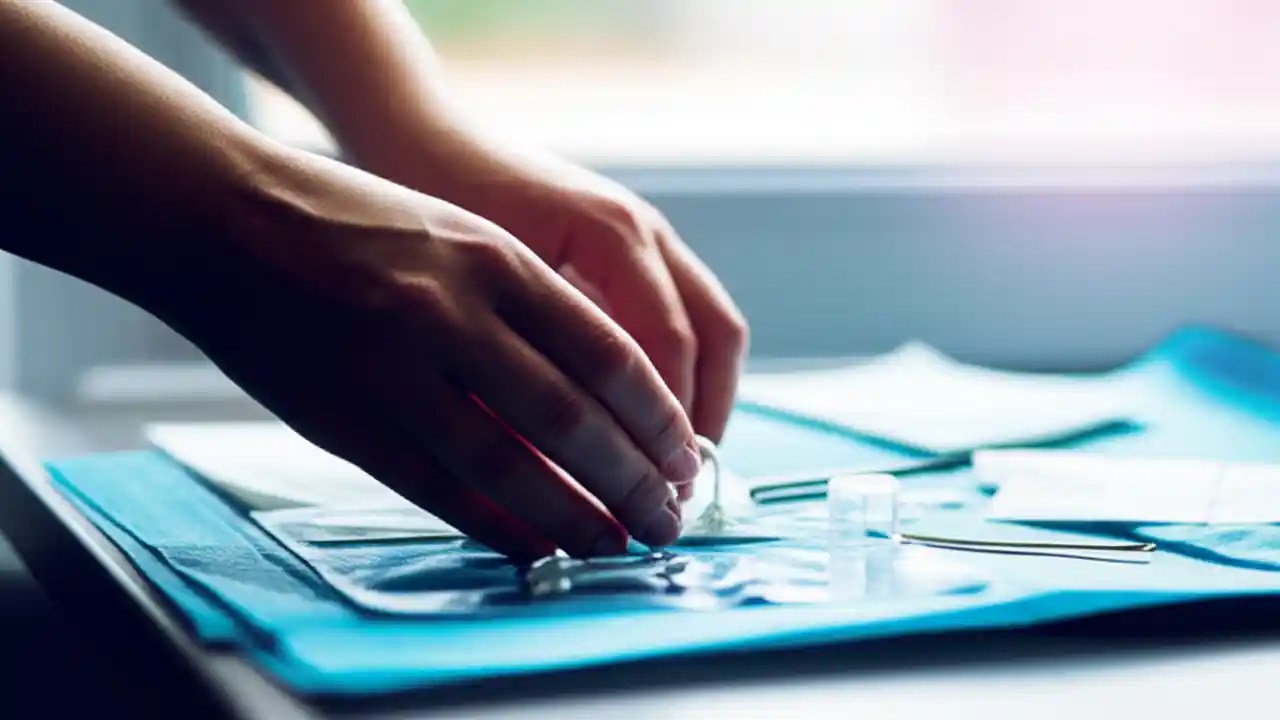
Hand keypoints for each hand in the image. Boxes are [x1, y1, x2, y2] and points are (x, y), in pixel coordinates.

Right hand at [162, 147, 701, 559]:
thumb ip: (534, 307)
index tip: (685, 459)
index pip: (610, 355)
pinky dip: (498, 524)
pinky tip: (536, 546)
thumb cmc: (362, 224)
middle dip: (633, 480)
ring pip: (511, 465)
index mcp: (497, 259)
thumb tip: (609, 395)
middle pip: (573, 419)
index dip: (658, 420)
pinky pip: (440, 487)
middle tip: (667, 519)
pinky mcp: (348, 418)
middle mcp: (453, 313)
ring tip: (614, 543)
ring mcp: (396, 368)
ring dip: (575, 515)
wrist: (232, 217)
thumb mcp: (465, 236)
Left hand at [368, 131, 748, 453]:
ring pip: (713, 324)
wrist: (429, 145)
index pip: (667, 344)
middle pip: (716, 333)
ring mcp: (650, 234)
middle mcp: (645, 230)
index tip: (654, 484)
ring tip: (675, 464)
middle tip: (677, 485)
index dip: (665, 422)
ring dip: (703, 396)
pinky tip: (648, 417)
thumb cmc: (436, 209)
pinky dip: (683, 370)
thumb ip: (523, 358)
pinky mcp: (639, 248)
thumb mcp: (474, 290)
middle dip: (703, 416)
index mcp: (608, 234)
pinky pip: (688, 314)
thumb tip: (557, 455)